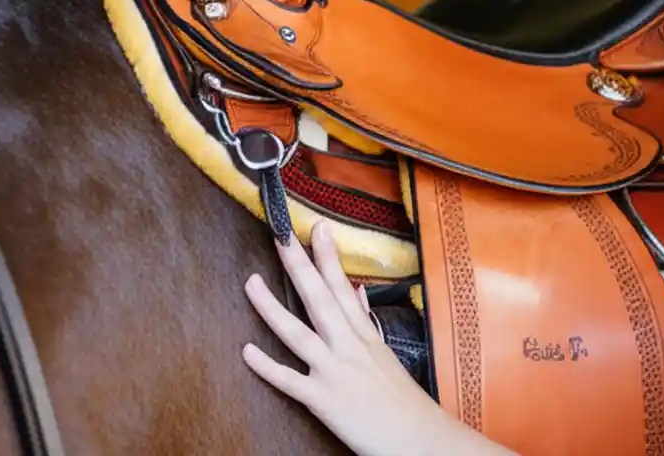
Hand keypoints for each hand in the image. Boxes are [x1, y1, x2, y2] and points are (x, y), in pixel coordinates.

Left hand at [242, 221, 514, 455]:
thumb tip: (359, 293)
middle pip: (319, 299)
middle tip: (281, 235)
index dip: (329, 257)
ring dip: (271, 307)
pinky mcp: (323, 401)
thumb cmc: (402, 400)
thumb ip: (367, 323)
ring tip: (250, 281)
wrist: (417, 438)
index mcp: (364, 336)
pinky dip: (266, 366)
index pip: (343, 288)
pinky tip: (246, 350)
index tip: (317, 228)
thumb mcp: (386, 354)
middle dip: (300, 266)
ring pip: (297, 333)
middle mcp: (348, 348)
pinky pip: (289, 381)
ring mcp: (334, 372)